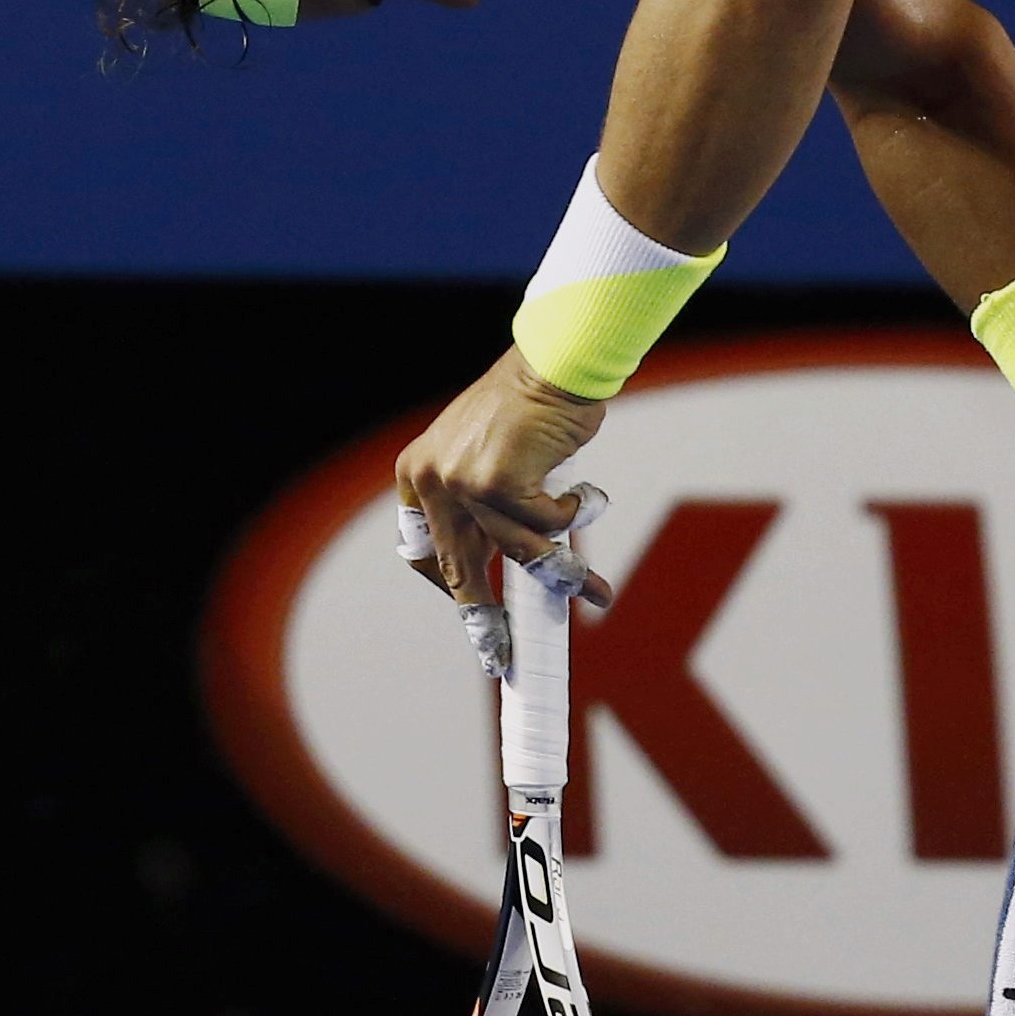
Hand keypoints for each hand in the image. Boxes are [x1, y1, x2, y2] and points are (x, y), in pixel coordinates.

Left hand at [393, 349, 615, 609]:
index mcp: (418, 474)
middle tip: (505, 654)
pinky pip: (546, 526)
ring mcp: (459, 481)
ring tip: (596, 592)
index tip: (479, 618)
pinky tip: (584, 492)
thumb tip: (508, 568)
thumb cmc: (532, 406)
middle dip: (486, 620)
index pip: (426, 552)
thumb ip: (484, 507)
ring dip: (562, 574)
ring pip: (517, 553)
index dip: (454, 590)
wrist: (555, 361)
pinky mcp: (495, 481)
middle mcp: (430, 478)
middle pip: (458, 570)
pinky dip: (573, 516)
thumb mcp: (489, 456)